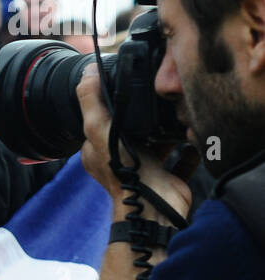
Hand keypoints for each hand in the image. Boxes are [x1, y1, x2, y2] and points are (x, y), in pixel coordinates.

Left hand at [77, 63, 190, 220]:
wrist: (154, 207)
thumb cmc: (123, 170)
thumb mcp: (99, 130)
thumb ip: (91, 101)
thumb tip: (87, 71)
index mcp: (98, 150)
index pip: (101, 121)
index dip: (110, 104)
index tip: (125, 85)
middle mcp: (120, 160)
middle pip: (132, 131)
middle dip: (143, 117)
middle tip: (157, 97)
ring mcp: (145, 170)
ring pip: (157, 145)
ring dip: (167, 132)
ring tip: (177, 113)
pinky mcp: (168, 179)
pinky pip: (181, 161)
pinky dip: (188, 150)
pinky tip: (192, 137)